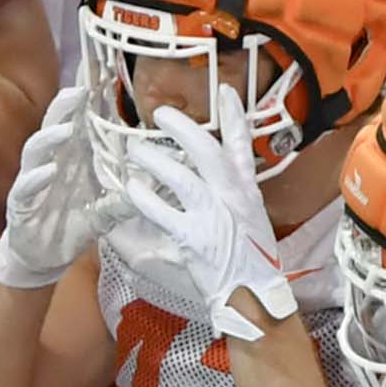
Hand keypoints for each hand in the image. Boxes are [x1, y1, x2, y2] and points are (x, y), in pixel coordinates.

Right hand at [0, 87, 116, 289]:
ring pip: (35, 152)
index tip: (100, 80)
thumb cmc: (70, 226)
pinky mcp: (19, 205)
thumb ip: (124, 199)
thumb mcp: (104, 214)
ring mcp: (32, 183)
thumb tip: (154, 187)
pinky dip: (35, 178)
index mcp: (69, 161)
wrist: (44, 258)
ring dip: (48, 138)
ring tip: (65, 129)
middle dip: (64, 108)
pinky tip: (48, 172)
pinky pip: (24, 188)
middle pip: (54, 128)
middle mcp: (49, 165)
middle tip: (80, 90)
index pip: (76, 125)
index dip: (85, 104)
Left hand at [117, 93, 296, 341]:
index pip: (242, 145)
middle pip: (207, 150)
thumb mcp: (253, 217)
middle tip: (160, 115)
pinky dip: (143, 198)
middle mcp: (233, 197)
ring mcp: (215, 217)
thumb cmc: (252, 260)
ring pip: (181, 176)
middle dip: (182, 128)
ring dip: (154, 160)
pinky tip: (131, 189)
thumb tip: (216, 174)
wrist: (254, 296)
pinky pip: (162, 211)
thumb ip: (236, 191)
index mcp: (247, 190)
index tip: (222, 91)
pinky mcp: (195, 239)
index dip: (233, 116)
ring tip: (136, 152)